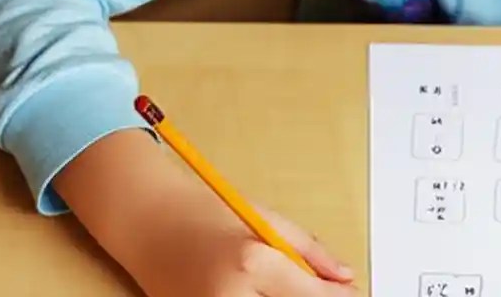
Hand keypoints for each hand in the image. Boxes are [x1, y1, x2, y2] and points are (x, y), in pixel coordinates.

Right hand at [52, 129, 359, 296]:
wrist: (147, 222)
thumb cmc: (206, 213)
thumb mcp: (267, 221)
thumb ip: (310, 253)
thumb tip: (345, 278)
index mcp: (252, 262)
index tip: (353, 295)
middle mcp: (229, 296)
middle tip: (321, 292)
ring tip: (282, 287)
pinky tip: (259, 295)